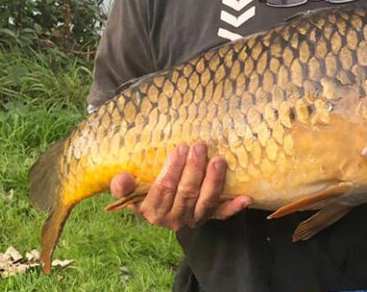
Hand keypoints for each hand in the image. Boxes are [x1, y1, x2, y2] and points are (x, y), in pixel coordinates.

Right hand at [110, 142, 250, 230]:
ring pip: (205, 202)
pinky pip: (222, 214)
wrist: (160, 206)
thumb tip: (121, 177)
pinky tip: (245, 198)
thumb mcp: (131, 188)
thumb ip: (124, 185)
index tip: (179, 148)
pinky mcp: (210, 217)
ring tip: (218, 160)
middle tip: (199, 146)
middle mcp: (174, 219)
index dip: (172, 170)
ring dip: (213, 182)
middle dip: (194, 169)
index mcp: (153, 211)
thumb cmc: (145, 189)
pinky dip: (233, 207)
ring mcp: (194, 219)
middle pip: (186, 194)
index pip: (163, 190)